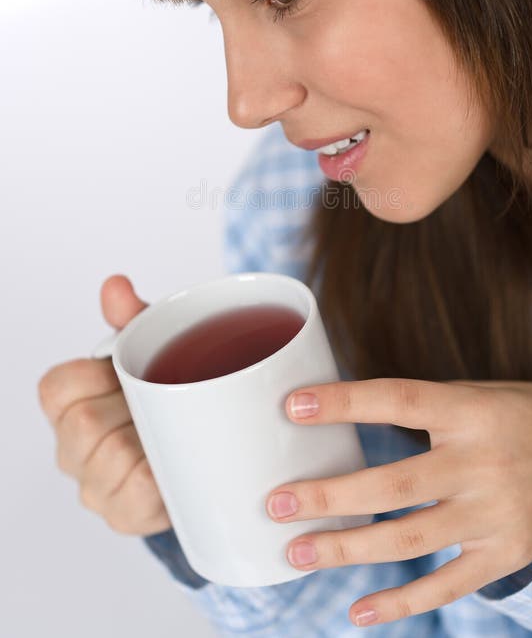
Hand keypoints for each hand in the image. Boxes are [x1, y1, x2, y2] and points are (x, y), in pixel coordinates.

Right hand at [38, 275, 170, 535]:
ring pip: (109, 456)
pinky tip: (174, 464)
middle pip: (85, 423)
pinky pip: (135, 493)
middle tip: (170, 399)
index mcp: (69, 405)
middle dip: (133, 407)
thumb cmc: (167, 391)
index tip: (126, 373)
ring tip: (178, 428)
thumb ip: (132, 317)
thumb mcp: (154, 347)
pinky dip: (159, 475)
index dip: (95, 377)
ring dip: (150, 438)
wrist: (205, 446)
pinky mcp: (124, 516)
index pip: (56, 388)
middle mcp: (72, 449)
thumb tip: (115, 285)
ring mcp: (95, 486)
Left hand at [265, 378, 531, 627]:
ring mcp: (495, 514)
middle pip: (393, 485)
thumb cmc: (519, 417)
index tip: (292, 406)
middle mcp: (481, 463)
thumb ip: (423, 408)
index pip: (398, 400)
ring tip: (297, 551)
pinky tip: (358, 612)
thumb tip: (341, 409)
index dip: (344, 403)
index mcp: (471, 412)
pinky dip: (402, 602)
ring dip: (348, 549)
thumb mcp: (477, 395)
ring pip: (409, 539)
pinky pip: (448, 584)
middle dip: (329, 496)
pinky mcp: (505, 554)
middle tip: (276, 504)